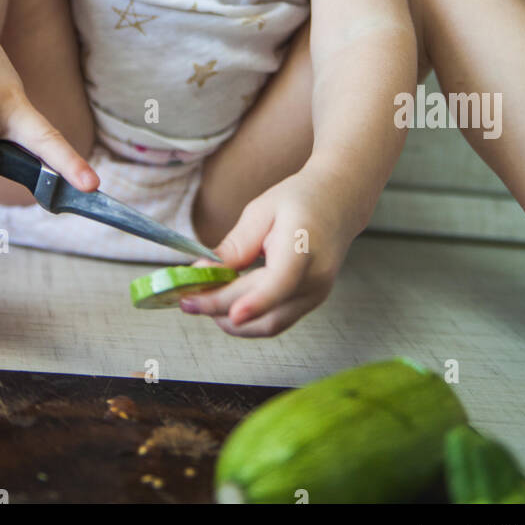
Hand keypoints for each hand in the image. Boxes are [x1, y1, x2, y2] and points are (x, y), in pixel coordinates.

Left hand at [180, 171, 357, 337]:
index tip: (230, 314)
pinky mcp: (310, 303)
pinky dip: (247, 317)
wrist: (339, 201)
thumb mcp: (261, 211)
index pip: (280, 282)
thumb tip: (202, 273)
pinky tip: (224, 303)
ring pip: (269, 325)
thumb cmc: (300, 199)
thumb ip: (234, 246)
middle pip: (266, 309)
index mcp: (304, 247)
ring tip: (201, 301)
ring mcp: (316, 296)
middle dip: (221, 309)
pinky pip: (275, 321)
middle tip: (186, 301)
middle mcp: (315, 279)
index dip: (255, 302)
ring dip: (231, 320)